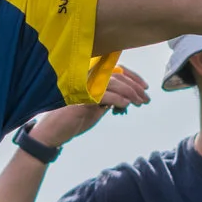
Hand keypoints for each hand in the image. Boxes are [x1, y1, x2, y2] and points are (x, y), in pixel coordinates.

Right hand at [28, 66, 151, 147]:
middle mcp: (86, 77)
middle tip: (146, 99)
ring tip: (139, 103)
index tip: (145, 87)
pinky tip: (125, 105)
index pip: (116, 69)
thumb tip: (128, 97)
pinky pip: (104, 94)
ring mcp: (83, 85)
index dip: (133, 76)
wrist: (55, 132)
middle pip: (118, 75)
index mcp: (91, 77)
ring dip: (130, 93)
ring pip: (113, 82)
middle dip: (135, 87)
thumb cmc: (74, 119)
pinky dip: (118, 98)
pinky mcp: (80, 97)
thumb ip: (109, 99)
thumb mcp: (97, 107)